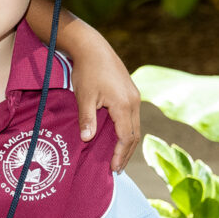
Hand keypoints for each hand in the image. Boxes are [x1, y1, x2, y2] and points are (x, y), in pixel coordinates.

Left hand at [70, 42, 139, 171]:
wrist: (93, 48)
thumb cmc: (87, 72)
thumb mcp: (83, 97)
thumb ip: (87, 119)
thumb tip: (87, 139)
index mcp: (124, 104)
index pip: (126, 137)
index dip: (120, 154)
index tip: (114, 168)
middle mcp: (134, 102)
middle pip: (134, 134)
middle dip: (126, 153)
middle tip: (117, 169)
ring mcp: (134, 97)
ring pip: (135, 126)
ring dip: (127, 143)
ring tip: (119, 158)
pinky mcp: (130, 93)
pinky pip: (132, 117)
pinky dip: (126, 131)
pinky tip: (118, 137)